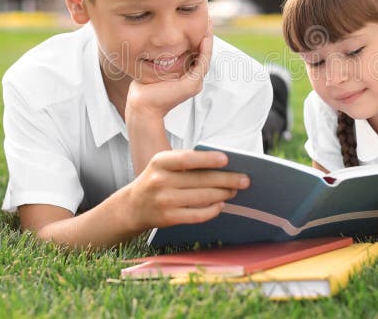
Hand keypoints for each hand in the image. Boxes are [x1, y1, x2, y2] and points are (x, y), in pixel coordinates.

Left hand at [125, 20, 213, 118]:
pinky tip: (203, 38)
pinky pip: (202, 63)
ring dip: (208, 40)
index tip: (198, 22)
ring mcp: (194, 83)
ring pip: (206, 57)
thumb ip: (162, 57)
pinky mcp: (192, 84)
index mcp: (186, 76)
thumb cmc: (144, 88)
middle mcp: (193, 80)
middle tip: (207, 19)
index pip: (197, 54)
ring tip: (208, 24)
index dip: (198, 38)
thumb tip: (160, 42)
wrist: (142, 105)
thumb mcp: (154, 67)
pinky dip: (204, 51)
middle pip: (204, 53)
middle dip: (206, 35)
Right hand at [125, 149, 249, 231]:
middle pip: (200, 180)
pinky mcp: (168, 218)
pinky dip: (212, 210)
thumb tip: (221, 165)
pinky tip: (220, 204)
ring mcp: (164, 201)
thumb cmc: (156, 180)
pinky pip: (197, 215)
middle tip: (244, 180)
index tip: (226, 159)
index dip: (207, 159)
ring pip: (202, 197)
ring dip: (223, 194)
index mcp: (160, 162)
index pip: (187, 159)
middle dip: (226, 180)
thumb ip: (186, 161)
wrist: (133, 206)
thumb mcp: (164, 165)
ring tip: (234, 191)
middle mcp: (160, 180)